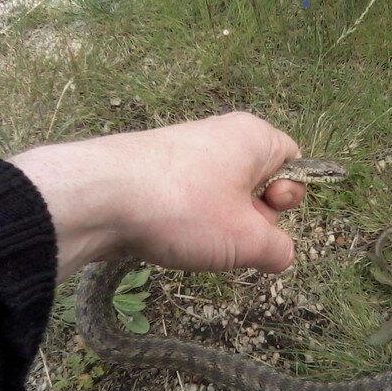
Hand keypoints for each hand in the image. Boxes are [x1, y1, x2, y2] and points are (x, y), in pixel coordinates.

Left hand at [9, 112, 305, 281]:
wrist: (97, 197)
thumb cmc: (185, 209)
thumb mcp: (247, 239)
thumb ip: (279, 250)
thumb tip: (281, 254)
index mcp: (253, 137)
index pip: (294, 161)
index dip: (290, 195)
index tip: (268, 216)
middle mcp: (221, 136)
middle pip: (259, 181)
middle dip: (253, 216)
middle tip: (232, 236)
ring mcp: (185, 152)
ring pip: (223, 196)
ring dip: (220, 226)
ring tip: (197, 242)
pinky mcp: (156, 170)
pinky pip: (191, 198)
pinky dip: (190, 221)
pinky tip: (172, 238)